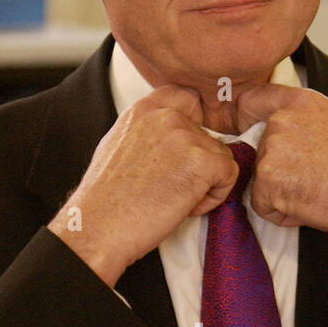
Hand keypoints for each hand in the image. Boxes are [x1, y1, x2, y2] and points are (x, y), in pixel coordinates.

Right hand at [47, 86, 237, 286]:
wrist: (99, 228)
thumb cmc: (106, 201)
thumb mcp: (119, 148)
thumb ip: (147, 134)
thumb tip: (170, 140)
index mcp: (143, 110)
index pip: (187, 98)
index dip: (195, 125)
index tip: (184, 155)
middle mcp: (165, 116)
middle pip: (208, 135)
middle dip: (197, 165)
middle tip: (171, 189)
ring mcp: (185, 136)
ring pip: (221, 156)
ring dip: (205, 184)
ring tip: (174, 200)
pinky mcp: (202, 161)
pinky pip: (228, 176)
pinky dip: (213, 198)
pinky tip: (184, 209)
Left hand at [234, 85, 327, 268]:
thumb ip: (302, 119)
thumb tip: (276, 126)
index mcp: (299, 102)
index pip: (251, 100)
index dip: (246, 120)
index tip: (248, 131)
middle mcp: (281, 120)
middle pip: (255, 148)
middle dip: (276, 169)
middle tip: (312, 176)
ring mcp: (273, 149)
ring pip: (259, 179)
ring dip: (281, 193)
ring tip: (316, 191)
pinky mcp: (269, 179)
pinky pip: (262, 204)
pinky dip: (282, 213)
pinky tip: (311, 205)